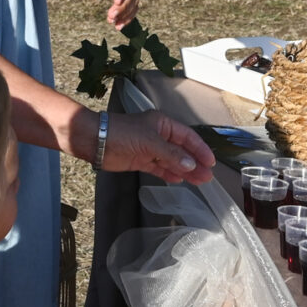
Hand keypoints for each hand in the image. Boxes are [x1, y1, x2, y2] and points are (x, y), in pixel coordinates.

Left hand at [99, 109, 214, 183]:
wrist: (96, 141)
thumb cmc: (122, 133)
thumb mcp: (150, 142)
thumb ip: (171, 154)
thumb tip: (191, 164)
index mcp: (163, 124)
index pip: (188, 137)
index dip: (200, 149)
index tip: (210, 162)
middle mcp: (159, 136)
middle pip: (182, 151)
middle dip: (195, 163)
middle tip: (207, 177)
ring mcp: (150, 149)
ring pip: (172, 161)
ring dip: (185, 171)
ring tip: (199, 182)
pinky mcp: (141, 161)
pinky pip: (159, 168)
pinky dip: (169, 173)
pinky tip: (179, 180)